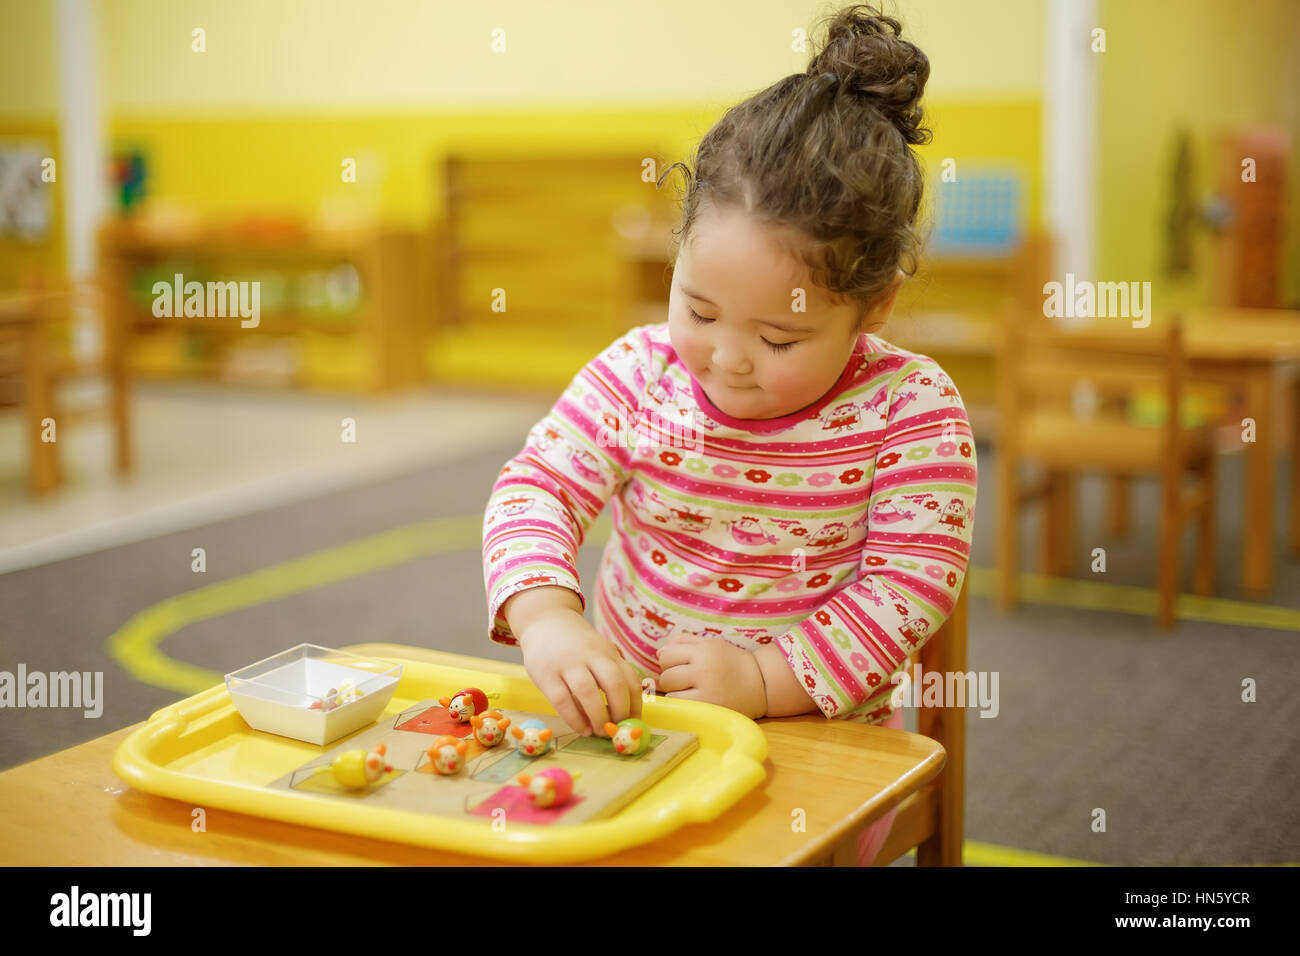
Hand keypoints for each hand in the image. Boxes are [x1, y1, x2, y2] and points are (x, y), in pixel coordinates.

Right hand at [516, 607, 642, 736]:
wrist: (544, 621)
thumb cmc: (576, 644)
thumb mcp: (599, 651)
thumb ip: (611, 673)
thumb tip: (625, 712)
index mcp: (608, 652)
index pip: (630, 680)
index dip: (635, 706)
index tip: (634, 723)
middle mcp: (591, 655)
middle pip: (613, 683)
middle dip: (619, 711)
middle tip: (617, 729)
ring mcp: (567, 663)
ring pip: (587, 692)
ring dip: (598, 717)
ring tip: (599, 732)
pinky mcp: (546, 674)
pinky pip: (562, 700)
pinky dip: (574, 719)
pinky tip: (582, 729)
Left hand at [656, 632, 765, 719]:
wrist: (761, 684)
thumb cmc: (731, 663)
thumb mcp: (711, 644)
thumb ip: (684, 642)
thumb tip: (659, 654)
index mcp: (704, 650)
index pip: (666, 656)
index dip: (670, 661)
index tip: (680, 665)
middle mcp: (704, 669)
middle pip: (666, 675)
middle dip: (672, 678)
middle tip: (687, 680)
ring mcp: (706, 691)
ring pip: (670, 693)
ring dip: (676, 693)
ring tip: (690, 691)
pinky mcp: (709, 709)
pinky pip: (681, 707)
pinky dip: (682, 704)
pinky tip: (693, 701)